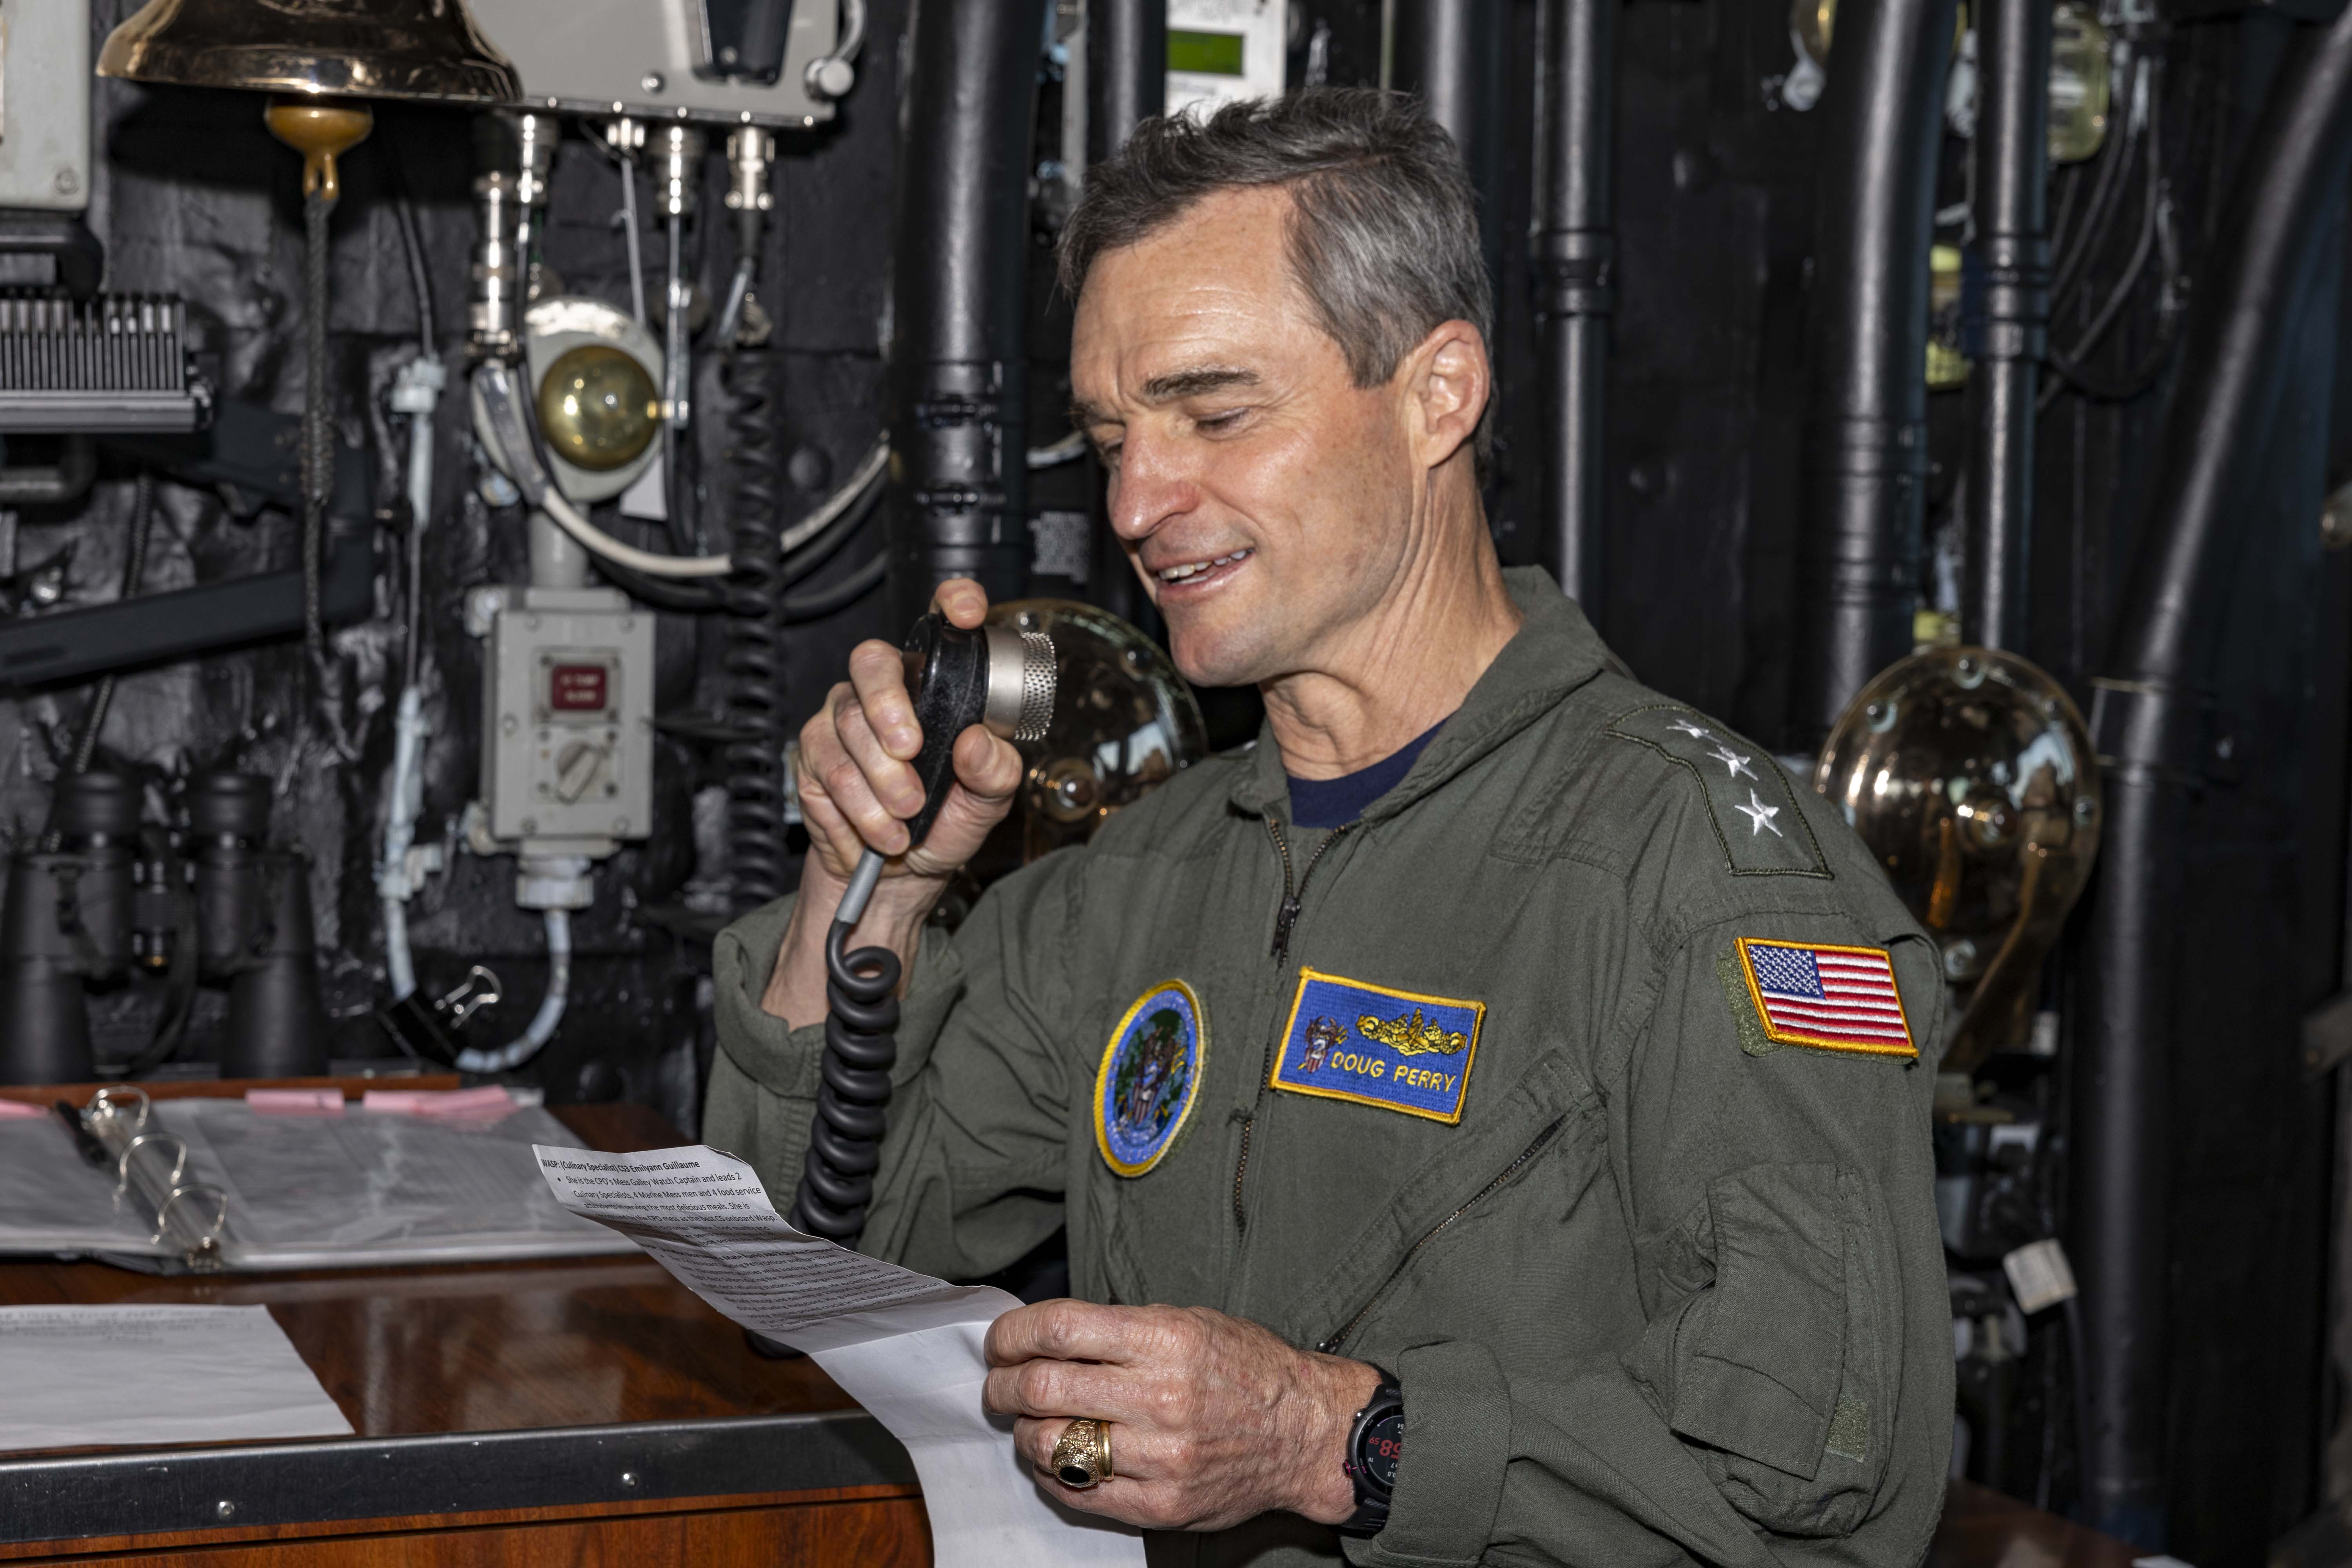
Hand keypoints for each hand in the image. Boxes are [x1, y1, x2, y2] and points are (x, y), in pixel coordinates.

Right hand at [797, 578, 1024, 885]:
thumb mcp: (989, 801)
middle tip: (909, 749)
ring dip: (882, 781)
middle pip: (872, 664)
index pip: (940, 624)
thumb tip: (977, 742)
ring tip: (907, 815)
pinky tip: (883, 831)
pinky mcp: (813, 755)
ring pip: (849, 728)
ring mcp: (842, 718)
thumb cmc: (946, 822)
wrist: (901, 875)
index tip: (966, 613)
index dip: (953, 603)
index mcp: (937, 685)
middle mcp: (885, 690)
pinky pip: (829, 771)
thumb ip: (996, 770)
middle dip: (888, 706)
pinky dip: (861, 809)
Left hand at [983, 1300, 1382, 1531]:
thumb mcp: (1188, 1321)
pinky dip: (1053, 1474)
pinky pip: (1079, 1493)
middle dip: (1003, 1385)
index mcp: (1167, 1339)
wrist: (1307, 1431)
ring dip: (1024, 1431)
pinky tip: (1057, 1458)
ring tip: (1029, 1422)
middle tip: (999, 1385)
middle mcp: (1162, 1397)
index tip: (1000, 1342)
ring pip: (1053, 1445)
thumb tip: (1042, 1337)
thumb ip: (1118, 1329)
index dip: (1013, 1335)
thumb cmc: (1245, 1367)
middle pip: (1044, 1388)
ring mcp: (1162, 1457)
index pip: (1060, 1330)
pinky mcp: (1162, 1505)